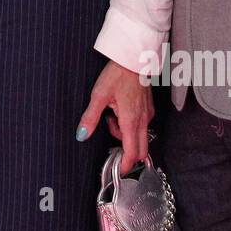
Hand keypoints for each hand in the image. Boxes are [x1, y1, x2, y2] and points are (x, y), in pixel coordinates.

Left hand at [76, 59, 152, 174]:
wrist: (133, 59)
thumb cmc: (117, 75)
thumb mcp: (99, 96)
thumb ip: (90, 118)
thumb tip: (82, 135)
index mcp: (130, 121)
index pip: (132, 153)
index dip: (127, 166)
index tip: (119, 171)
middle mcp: (142, 120)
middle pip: (140, 149)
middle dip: (126, 152)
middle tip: (111, 139)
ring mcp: (147, 114)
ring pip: (139, 136)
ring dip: (124, 135)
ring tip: (111, 115)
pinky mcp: (148, 108)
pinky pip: (140, 125)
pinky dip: (129, 125)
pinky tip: (119, 109)